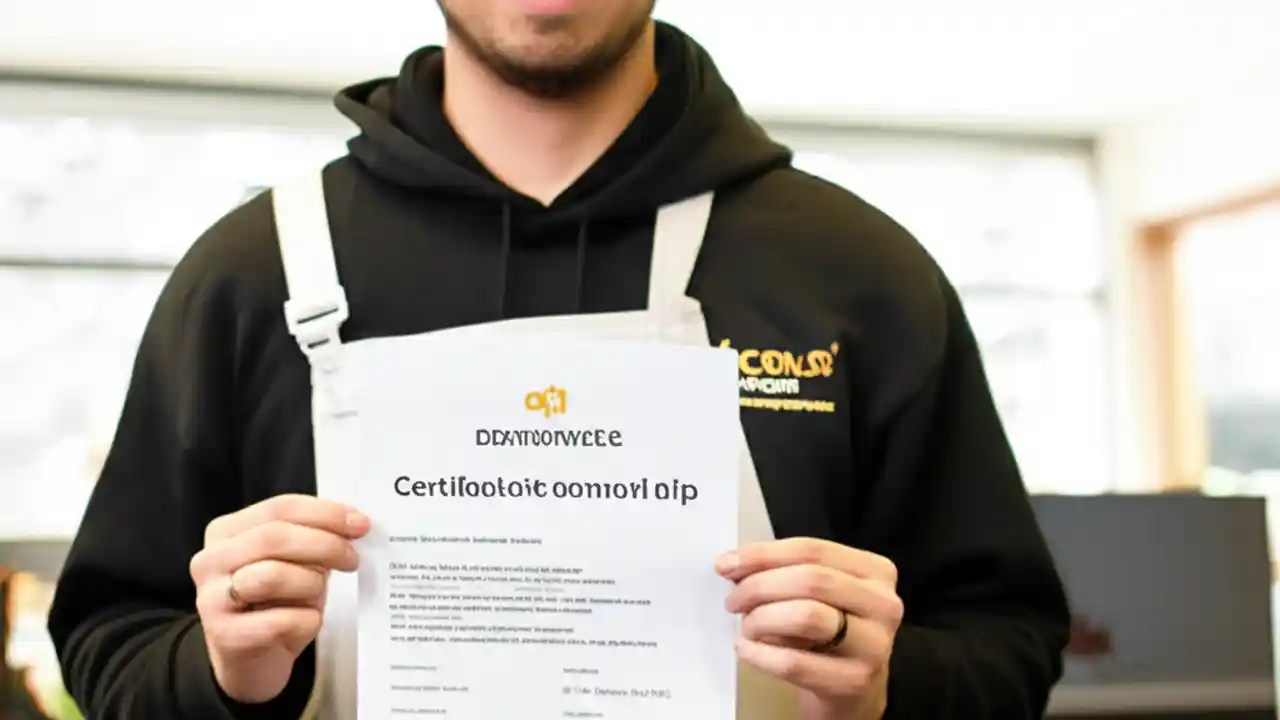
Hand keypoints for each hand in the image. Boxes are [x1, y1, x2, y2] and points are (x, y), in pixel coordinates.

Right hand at [189, 494, 370, 703]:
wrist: (253, 661)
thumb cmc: (277, 604)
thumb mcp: (294, 562)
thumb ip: (314, 537)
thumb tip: (354, 523)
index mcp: (225, 532)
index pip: (279, 508)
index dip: (324, 513)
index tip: (359, 523)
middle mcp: (210, 560)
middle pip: (274, 537)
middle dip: (324, 545)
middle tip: (352, 559)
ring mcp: (211, 599)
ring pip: (273, 576)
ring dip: (311, 584)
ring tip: (317, 595)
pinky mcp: (225, 636)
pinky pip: (281, 620)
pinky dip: (306, 620)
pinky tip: (304, 623)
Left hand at [717, 538, 902, 719]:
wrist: (854, 687)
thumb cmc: (830, 631)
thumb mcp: (818, 594)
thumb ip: (785, 571)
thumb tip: (733, 563)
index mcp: (876, 570)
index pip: (813, 549)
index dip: (764, 554)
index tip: (727, 563)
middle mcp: (884, 604)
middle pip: (811, 580)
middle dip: (760, 586)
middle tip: (733, 600)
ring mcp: (874, 644)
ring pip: (807, 616)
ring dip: (762, 618)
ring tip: (746, 626)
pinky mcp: (854, 680)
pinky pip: (795, 662)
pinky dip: (761, 654)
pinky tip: (747, 649)